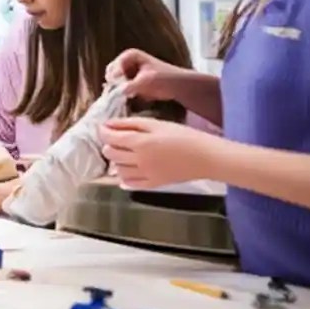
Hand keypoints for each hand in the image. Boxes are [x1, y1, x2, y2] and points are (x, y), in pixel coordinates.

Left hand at [100, 117, 223, 188]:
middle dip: (109, 144)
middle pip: (111, 154)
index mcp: (140, 143)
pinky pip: (130, 184)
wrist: (206, 157)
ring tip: (125, 153)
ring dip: (116, 160)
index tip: (103, 127)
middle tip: (116, 139)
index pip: (110, 138)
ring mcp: (145, 174)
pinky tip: (127, 170)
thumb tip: (109, 124)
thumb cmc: (184, 136)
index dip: (103, 131)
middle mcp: (139, 161)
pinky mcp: (153, 184)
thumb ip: (131, 124)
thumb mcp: (157, 124)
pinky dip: (124, 177)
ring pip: (118, 170)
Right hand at [106, 49, 185, 101]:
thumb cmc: (165, 78)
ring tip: (129, 95)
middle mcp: (126, 62)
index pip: (114, 67)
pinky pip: (119, 89)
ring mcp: (127, 73)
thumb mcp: (147, 80)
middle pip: (111, 74)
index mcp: (129, 55)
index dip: (116, 77)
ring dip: (117, 90)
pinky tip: (130, 97)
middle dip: (115, 84)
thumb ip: (131, 85)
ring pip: (113, 83)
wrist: (178, 86)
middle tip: (123, 92)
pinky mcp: (129, 83)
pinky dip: (122, 94)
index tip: (122, 87)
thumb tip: (117, 92)